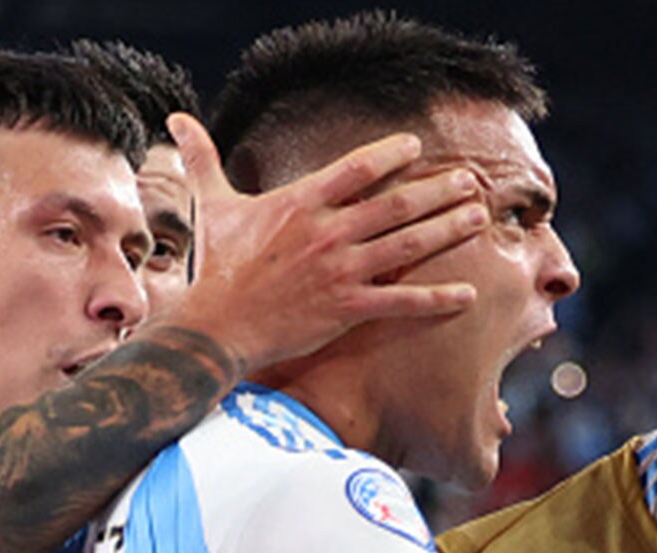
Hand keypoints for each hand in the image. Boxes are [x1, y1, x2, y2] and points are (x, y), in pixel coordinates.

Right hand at [161, 113, 483, 371]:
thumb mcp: (213, 206)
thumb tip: (177, 122)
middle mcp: (327, 232)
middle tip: (470, 181)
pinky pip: (402, 301)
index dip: (391, 153)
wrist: (217, 326)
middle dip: (439, 190)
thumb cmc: (217, 268)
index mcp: (300, 202)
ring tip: (479, 217)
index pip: (357, 167)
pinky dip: (437, 298)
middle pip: (397, 203)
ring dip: (448, 230)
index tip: (416, 147)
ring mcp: (341, 271)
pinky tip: (468, 293)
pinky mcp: (348, 309)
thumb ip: (203, 160)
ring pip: (407, 245)